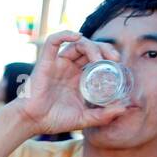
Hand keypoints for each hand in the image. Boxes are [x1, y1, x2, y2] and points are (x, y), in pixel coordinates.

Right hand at [11, 32, 128, 137]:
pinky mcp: (46, 61)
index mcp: (79, 78)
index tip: (119, 65)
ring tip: (99, 59)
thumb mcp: (84, 119)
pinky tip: (77, 36)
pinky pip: (54, 41)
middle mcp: (70, 68)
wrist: (32, 122)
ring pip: (77, 43)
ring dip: (92, 46)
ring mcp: (58, 63)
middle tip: (115, 59)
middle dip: (105, 49)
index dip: (109, 58)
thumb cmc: (54, 121)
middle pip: (91, 48)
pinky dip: (65, 34)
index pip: (98, 59)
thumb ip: (103, 115)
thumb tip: (124, 108)